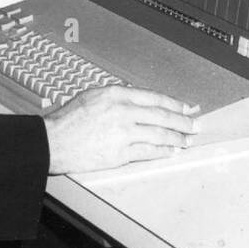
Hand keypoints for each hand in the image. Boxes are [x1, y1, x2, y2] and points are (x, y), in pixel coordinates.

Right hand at [44, 86, 199, 173]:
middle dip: (182, 121)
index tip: (186, 107)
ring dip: (177, 138)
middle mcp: (122, 111)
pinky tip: (171, 151)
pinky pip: (148, 152)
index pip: (154, 98)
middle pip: (162, 116)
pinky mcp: (120, 153)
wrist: (53, 141)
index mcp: (116, 94)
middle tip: (195, 125)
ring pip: (159, 134)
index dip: (174, 103)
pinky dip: (163, 151)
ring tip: (187, 140)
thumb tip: (137, 102)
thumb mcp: (93, 96)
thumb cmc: (68, 119)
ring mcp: (123, 133)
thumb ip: (117, 97)